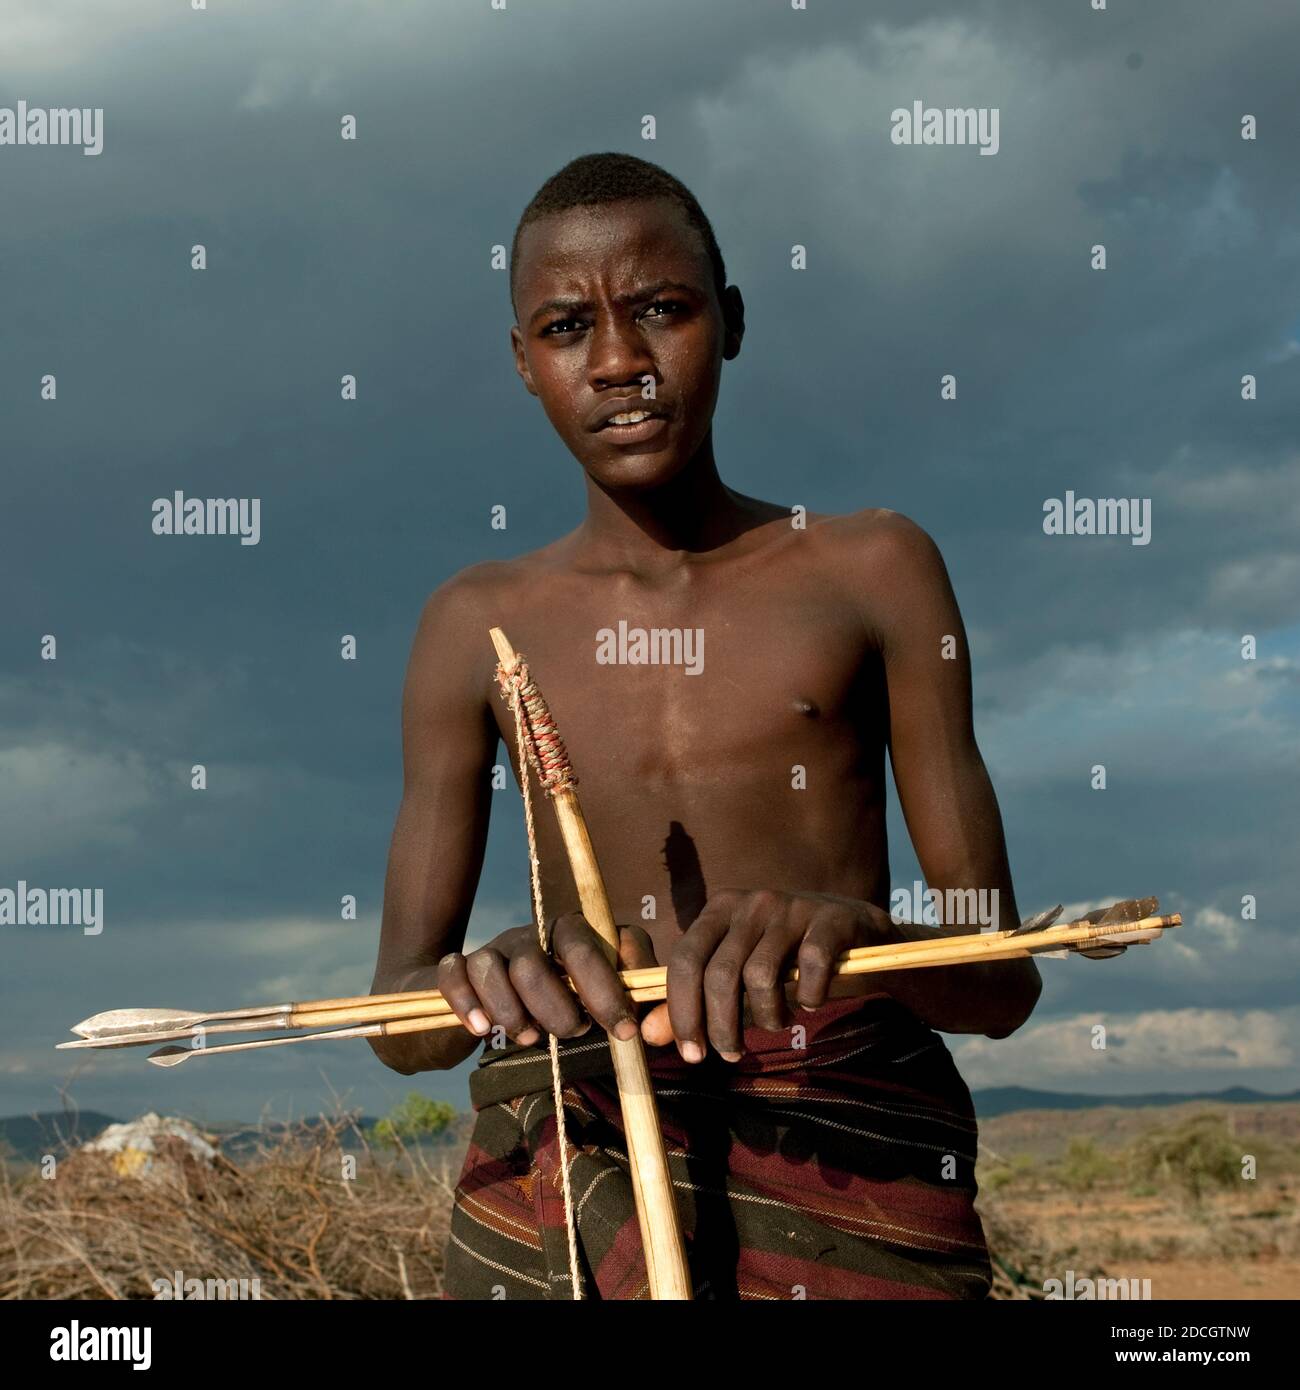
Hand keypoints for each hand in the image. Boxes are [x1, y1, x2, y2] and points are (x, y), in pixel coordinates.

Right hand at [437, 916, 657, 1045]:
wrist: (489, 1005)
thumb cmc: (561, 1005)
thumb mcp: (600, 1004)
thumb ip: (632, 1008)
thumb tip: (649, 1030)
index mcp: (570, 936)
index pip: (588, 944)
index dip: (607, 988)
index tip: (623, 1030)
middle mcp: (531, 936)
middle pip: (537, 959)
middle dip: (558, 1006)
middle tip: (573, 1034)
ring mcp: (492, 949)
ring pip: (493, 967)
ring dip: (512, 1011)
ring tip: (530, 1038)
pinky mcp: (457, 970)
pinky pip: (454, 974)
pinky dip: (467, 1002)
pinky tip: (480, 1029)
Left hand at [639, 889, 895, 1061]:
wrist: (857, 929)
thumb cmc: (787, 955)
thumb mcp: (737, 973)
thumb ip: (694, 1001)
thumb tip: (648, 1035)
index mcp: (720, 908)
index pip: (685, 959)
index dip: (682, 1010)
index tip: (691, 1053)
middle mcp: (752, 901)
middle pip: (718, 973)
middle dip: (721, 1025)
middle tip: (730, 1054)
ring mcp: (792, 906)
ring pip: (761, 976)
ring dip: (766, 1015)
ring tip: (776, 1021)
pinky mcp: (832, 918)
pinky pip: (810, 967)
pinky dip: (808, 996)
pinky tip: (811, 1002)